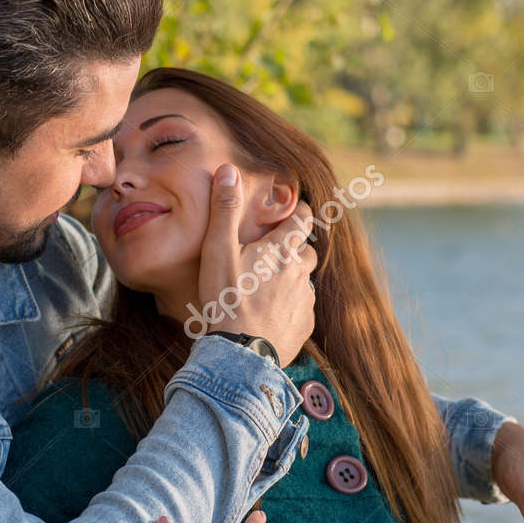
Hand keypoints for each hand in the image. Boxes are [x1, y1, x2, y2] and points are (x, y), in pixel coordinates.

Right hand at [196, 164, 317, 362]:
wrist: (239, 352)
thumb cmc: (226, 299)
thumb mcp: (218, 250)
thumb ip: (224, 209)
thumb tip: (228, 170)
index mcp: (282, 249)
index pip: (301, 219)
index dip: (297, 212)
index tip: (290, 212)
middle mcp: (300, 271)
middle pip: (305, 251)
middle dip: (293, 248)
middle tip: (272, 254)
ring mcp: (305, 300)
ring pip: (304, 281)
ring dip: (291, 280)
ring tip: (266, 289)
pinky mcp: (305, 325)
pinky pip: (301, 309)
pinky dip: (290, 307)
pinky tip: (270, 315)